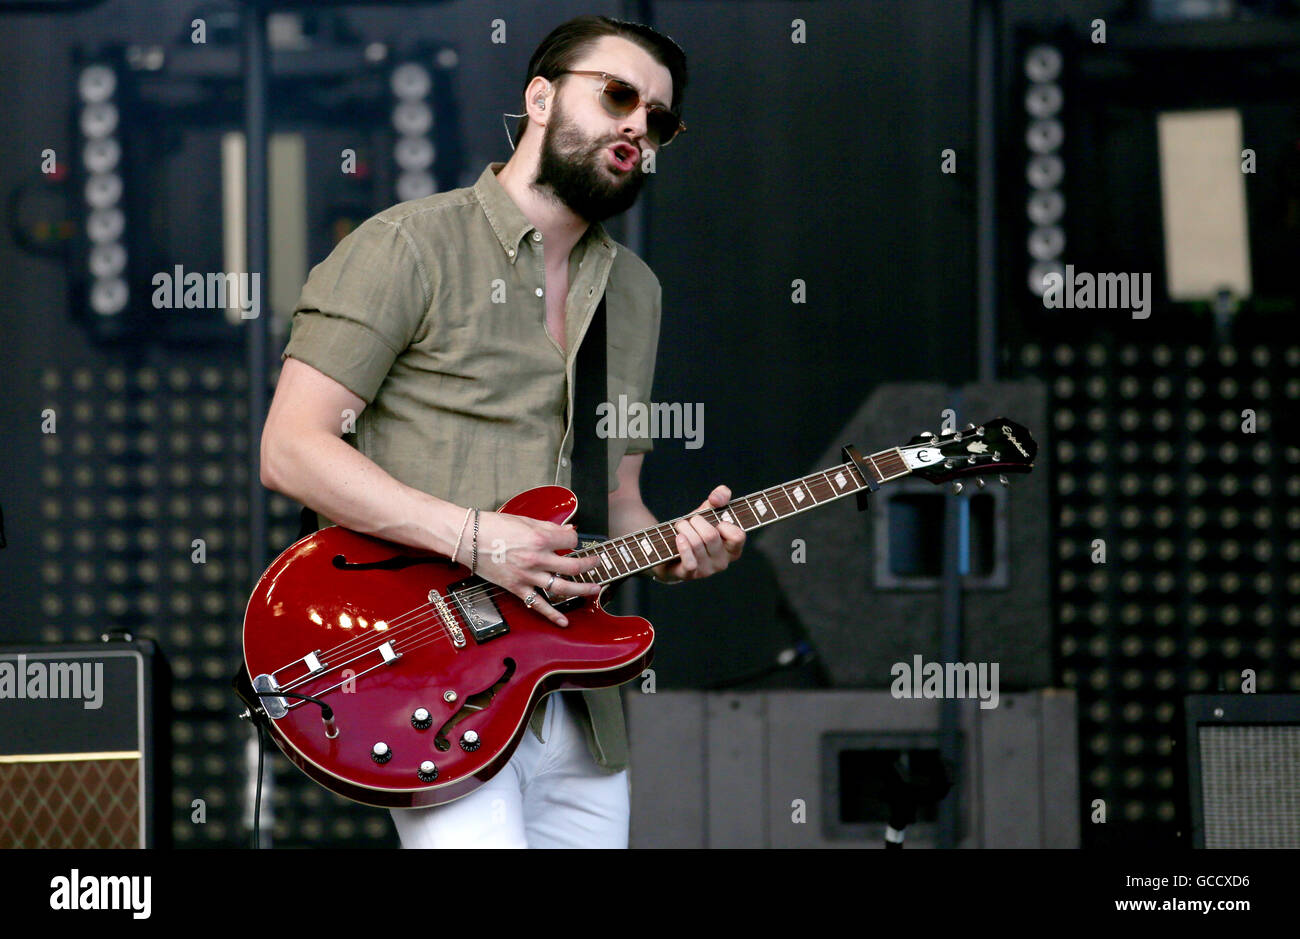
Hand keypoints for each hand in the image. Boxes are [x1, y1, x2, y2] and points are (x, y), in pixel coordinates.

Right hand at [468, 511, 600, 626]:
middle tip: (596, 563)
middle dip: (590, 564)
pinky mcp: (517, 588)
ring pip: (562, 587)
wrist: (467, 538)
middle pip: (574, 566)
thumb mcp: (525, 520)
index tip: (574, 542)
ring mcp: (528, 576)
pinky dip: (552, 615)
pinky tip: (564, 621)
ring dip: (582, 589)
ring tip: (594, 589)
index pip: (571, 542)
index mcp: (540, 538)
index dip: (576, 541)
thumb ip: (550, 527)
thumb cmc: (492, 526)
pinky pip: (538, 604)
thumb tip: (569, 532)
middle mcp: (537, 558)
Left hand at [654, 485, 744, 582]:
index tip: (716, 520)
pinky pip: (690, 562)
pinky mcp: (689, 575)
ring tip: (680, 526)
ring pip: (696, 543)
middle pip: (711, 535)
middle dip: (696, 521)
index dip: (725, 524)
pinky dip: (682, 546)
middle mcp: (722, 562)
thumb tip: (717, 498)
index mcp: (733, 549)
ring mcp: (706, 570)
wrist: (670, 549)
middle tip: (690, 520)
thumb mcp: (709, 511)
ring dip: (684, 528)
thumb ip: (720, 496)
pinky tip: (678, 537)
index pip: (738, 536)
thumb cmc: (695, 530)